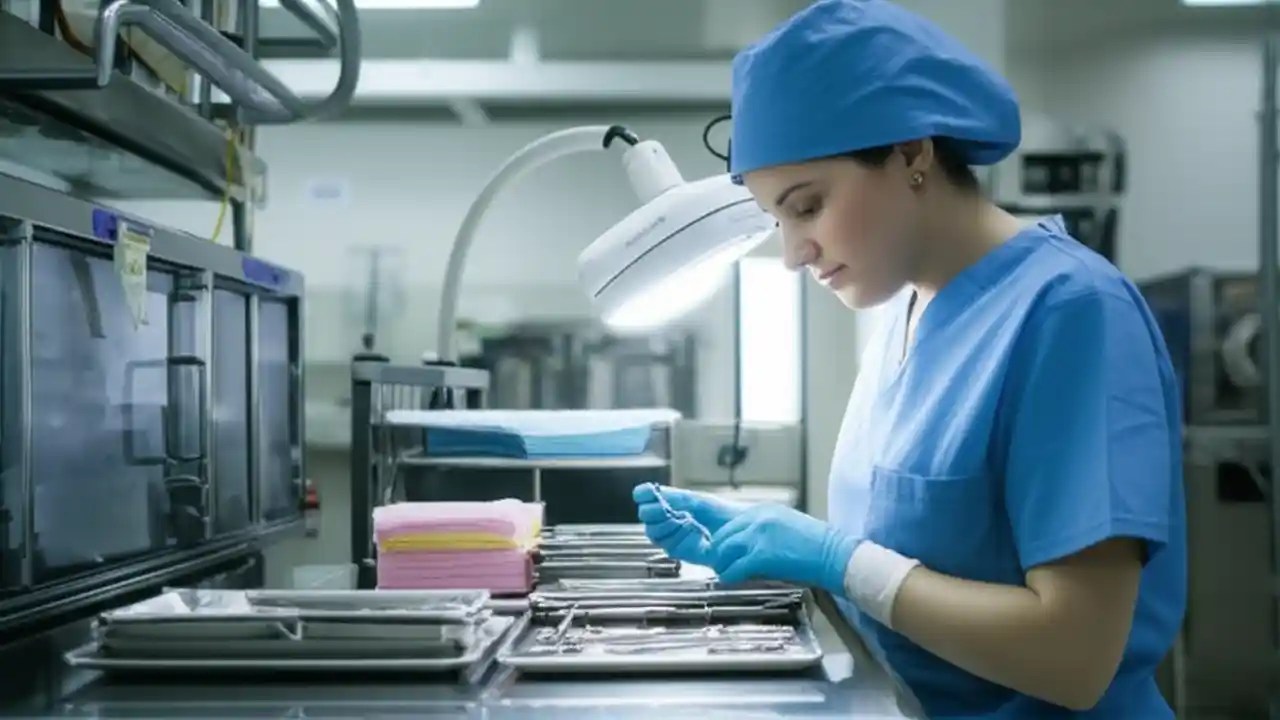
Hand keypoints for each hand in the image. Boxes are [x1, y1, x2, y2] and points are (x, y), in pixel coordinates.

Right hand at [632, 485, 743, 566]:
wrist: (735, 529)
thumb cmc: (717, 513)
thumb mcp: (695, 500)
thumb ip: (673, 497)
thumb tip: (653, 491)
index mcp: (665, 503)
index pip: (643, 497)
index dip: (644, 494)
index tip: (649, 492)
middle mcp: (663, 520)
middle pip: (645, 515)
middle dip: (654, 511)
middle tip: (666, 508)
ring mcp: (669, 537)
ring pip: (653, 531)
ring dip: (666, 523)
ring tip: (684, 519)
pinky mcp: (678, 552)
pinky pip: (667, 544)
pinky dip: (677, 536)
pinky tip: (690, 530)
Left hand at [708, 504, 860, 593]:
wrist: (834, 555)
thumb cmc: (816, 545)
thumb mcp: (785, 526)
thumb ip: (763, 530)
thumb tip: (743, 545)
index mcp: (763, 510)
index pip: (730, 522)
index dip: (722, 539)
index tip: (719, 550)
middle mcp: (757, 519)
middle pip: (723, 536)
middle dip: (719, 553)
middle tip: (721, 565)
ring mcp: (758, 535)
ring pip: (723, 551)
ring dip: (722, 565)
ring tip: (726, 574)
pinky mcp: (761, 555)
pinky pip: (734, 568)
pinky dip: (729, 576)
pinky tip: (731, 581)